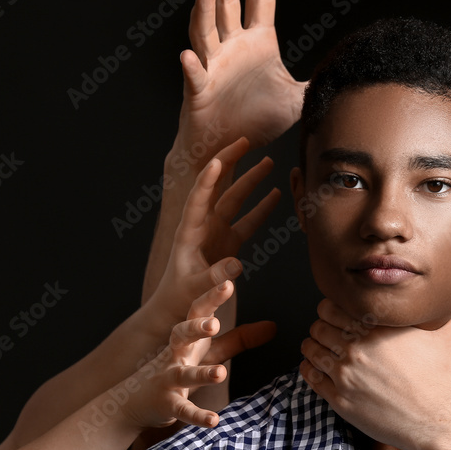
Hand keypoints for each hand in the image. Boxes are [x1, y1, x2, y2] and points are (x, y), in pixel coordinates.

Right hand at [123, 283, 275, 429]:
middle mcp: (175, 354)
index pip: (198, 312)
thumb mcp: (208, 352)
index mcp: (187, 338)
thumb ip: (239, 339)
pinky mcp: (166, 404)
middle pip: (181, 335)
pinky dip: (197, 416)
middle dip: (195, 327)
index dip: (211, 297)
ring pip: (184, 374)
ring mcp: (168, 379)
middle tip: (213, 322)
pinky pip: (183, 410)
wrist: (132, 402)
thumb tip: (273, 326)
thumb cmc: (176, 368)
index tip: (227, 282)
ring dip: (202, 374)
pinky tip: (214, 420)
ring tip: (220, 374)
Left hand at [147, 137, 279, 323]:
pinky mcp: (228, 243)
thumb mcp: (196, 290)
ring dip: (251, 181)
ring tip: (269, 162)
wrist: (174, 308)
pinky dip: (261, 208)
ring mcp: (216, 232)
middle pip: (219, 187)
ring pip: (235, 199)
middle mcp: (203, 226)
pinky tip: (276, 194)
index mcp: (189, 232)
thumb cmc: (179, 299)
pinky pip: (247, 221)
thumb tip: (238, 265)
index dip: (208, 178)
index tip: (219, 159)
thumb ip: (215, 278)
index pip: (198, 198)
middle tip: (246, 140)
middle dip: (231, 163)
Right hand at [175, 0, 305, 158]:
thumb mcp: (297, 100)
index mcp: (257, 41)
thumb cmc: (257, 121)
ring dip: (205, 8)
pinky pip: (195, 76)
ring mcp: (212, 65)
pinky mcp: (199, 90)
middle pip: (229, 1)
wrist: (230, 148)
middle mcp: (232, 46)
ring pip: (205, 30)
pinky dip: (191, 66)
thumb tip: (344, 72)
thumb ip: (317, 81)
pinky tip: (189, 56)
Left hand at [299, 286, 450, 449]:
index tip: (339, 314)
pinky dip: (310, 368)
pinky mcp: (340, 399)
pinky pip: (311, 376)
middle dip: (323, 326)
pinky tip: (318, 367)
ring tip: (322, 347)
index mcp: (379, 327)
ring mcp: (346, 374)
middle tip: (330, 331)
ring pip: (312, 349)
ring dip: (314, 346)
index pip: (334, 305)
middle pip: (319, 325)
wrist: (438, 422)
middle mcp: (358, 347)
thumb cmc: (443, 380)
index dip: (333, 307)